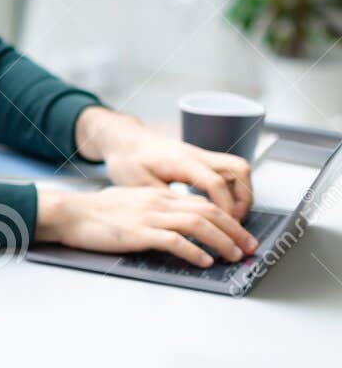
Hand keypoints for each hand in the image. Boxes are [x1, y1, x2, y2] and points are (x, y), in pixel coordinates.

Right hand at [37, 185, 260, 265]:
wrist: (69, 213)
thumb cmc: (94, 213)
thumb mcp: (130, 204)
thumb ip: (154, 211)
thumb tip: (174, 227)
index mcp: (158, 195)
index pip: (203, 203)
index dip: (228, 219)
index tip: (241, 235)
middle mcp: (159, 202)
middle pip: (208, 212)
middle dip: (234, 231)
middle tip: (250, 247)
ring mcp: (149, 216)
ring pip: (198, 224)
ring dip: (221, 241)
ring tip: (235, 256)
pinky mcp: (138, 233)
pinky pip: (174, 241)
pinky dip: (194, 251)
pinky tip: (204, 261)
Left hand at [77, 108, 253, 218]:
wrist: (123, 141)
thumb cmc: (126, 161)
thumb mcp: (139, 184)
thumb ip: (166, 199)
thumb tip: (190, 218)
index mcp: (180, 160)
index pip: (215, 182)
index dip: (224, 206)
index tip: (225, 226)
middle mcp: (196, 154)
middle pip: (238, 169)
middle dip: (243, 198)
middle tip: (235, 223)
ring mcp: (201, 155)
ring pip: (238, 168)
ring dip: (242, 193)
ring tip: (232, 218)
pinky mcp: (201, 160)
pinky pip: (228, 172)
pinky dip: (233, 190)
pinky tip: (222, 208)